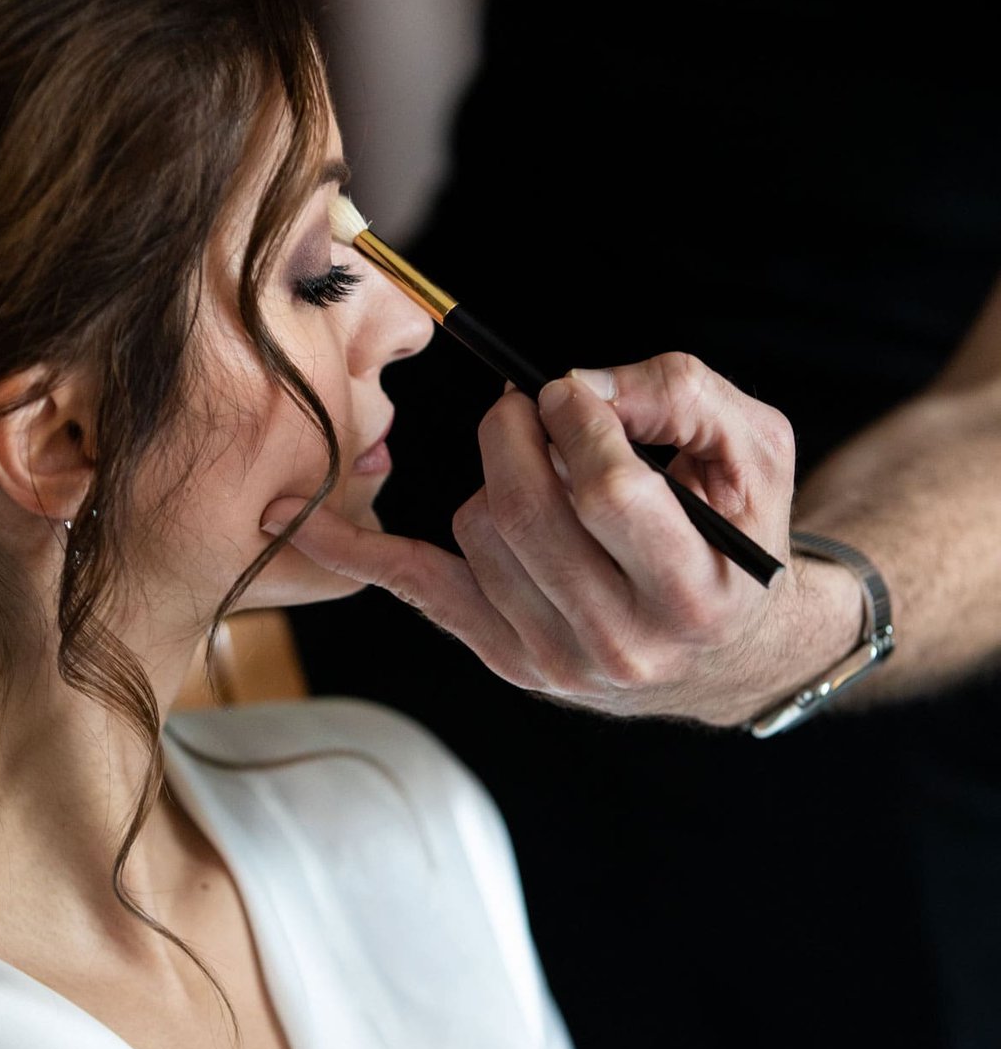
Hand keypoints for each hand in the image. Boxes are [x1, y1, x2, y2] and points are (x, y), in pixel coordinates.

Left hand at [263, 353, 857, 725]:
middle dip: (515, 434)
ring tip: (540, 473)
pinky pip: (417, 588)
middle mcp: (622, 642)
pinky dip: (356, 549)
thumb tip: (573, 388)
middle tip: (529, 408)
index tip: (571, 394)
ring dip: (496, 478)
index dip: (578, 422)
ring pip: (476, 531)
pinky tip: (296, 515)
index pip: (607, 491)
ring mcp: (556, 661)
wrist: (729, 648)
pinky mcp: (507, 658)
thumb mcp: (752, 448)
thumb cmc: (739, 529)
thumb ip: (680, 395)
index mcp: (692, 592)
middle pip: (523, 510)